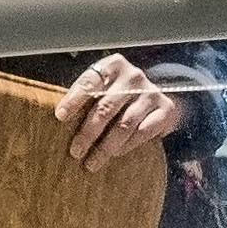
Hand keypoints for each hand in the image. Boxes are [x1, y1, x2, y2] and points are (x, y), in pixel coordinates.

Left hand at [55, 53, 182, 170]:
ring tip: (92, 162)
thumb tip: (61, 121)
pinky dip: (127, 145)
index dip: (74, 100)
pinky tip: (116, 154)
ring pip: (124, 124)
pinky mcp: (166, 109)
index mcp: (112, 65)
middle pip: (105, 107)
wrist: (158, 98)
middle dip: (88, 133)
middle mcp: (133, 76)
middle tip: (75, 152)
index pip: (90, 82)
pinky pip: (143, 132)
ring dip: (106, 146)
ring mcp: (151, 92)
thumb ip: (86, 98)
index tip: (60, 117)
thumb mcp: (103, 89)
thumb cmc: (119, 95)